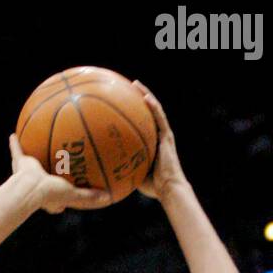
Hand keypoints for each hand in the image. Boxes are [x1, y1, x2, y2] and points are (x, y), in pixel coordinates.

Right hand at [9, 134, 110, 214]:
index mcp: (49, 196)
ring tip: (34, 143)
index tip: (72, 192)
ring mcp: (27, 174)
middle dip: (50, 173)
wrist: (29, 189)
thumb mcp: (73, 195)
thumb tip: (108, 197)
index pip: (59, 199)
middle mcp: (37, 184)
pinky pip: (17, 151)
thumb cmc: (50, 193)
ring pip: (31, 162)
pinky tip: (14, 134)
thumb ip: (88, 196)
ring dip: (31, 155)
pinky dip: (15, 144)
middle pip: (45, 177)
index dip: (65, 199)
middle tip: (56, 165)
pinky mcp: (20, 164)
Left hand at [131, 81, 186, 200]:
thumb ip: (123, 167)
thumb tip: (103, 167)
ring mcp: (164, 134)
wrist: (169, 188)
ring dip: (145, 95)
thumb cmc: (153, 187)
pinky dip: (153, 106)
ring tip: (135, 84)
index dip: (132, 111)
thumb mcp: (133, 174)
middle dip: (137, 98)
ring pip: (155, 110)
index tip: (120, 102)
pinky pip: (159, 118)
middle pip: (147, 112)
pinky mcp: (167, 137)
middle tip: (125, 87)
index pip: (141, 123)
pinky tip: (145, 97)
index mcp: (152, 142)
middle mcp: (159, 135)